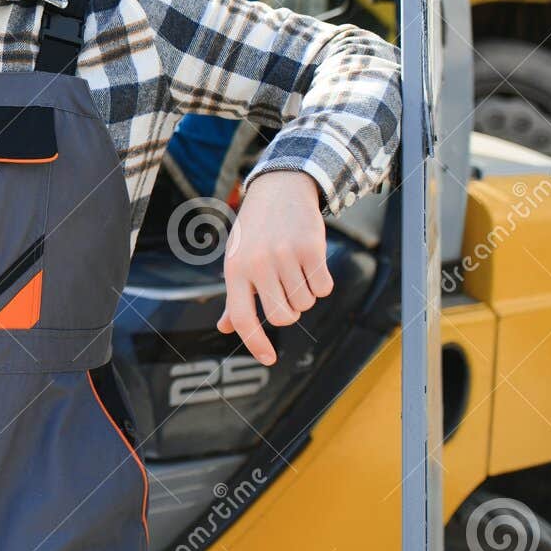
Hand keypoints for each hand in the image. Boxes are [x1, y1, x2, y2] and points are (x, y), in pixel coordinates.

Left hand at [217, 171, 334, 365]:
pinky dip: (322, 282)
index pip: (243, 318)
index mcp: (234, 270)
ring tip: (294, 268)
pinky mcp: (310, 248)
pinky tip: (310, 261)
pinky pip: (325, 288)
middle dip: (290, 310)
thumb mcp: (237, 259)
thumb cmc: (255, 232)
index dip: (256, 343)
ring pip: (307, 303)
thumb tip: (226, 328)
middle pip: (284, 317)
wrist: (279, 189)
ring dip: (306, 293)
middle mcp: (257, 264)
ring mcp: (284, 256)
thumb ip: (235, 296)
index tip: (269, 360)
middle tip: (286, 289)